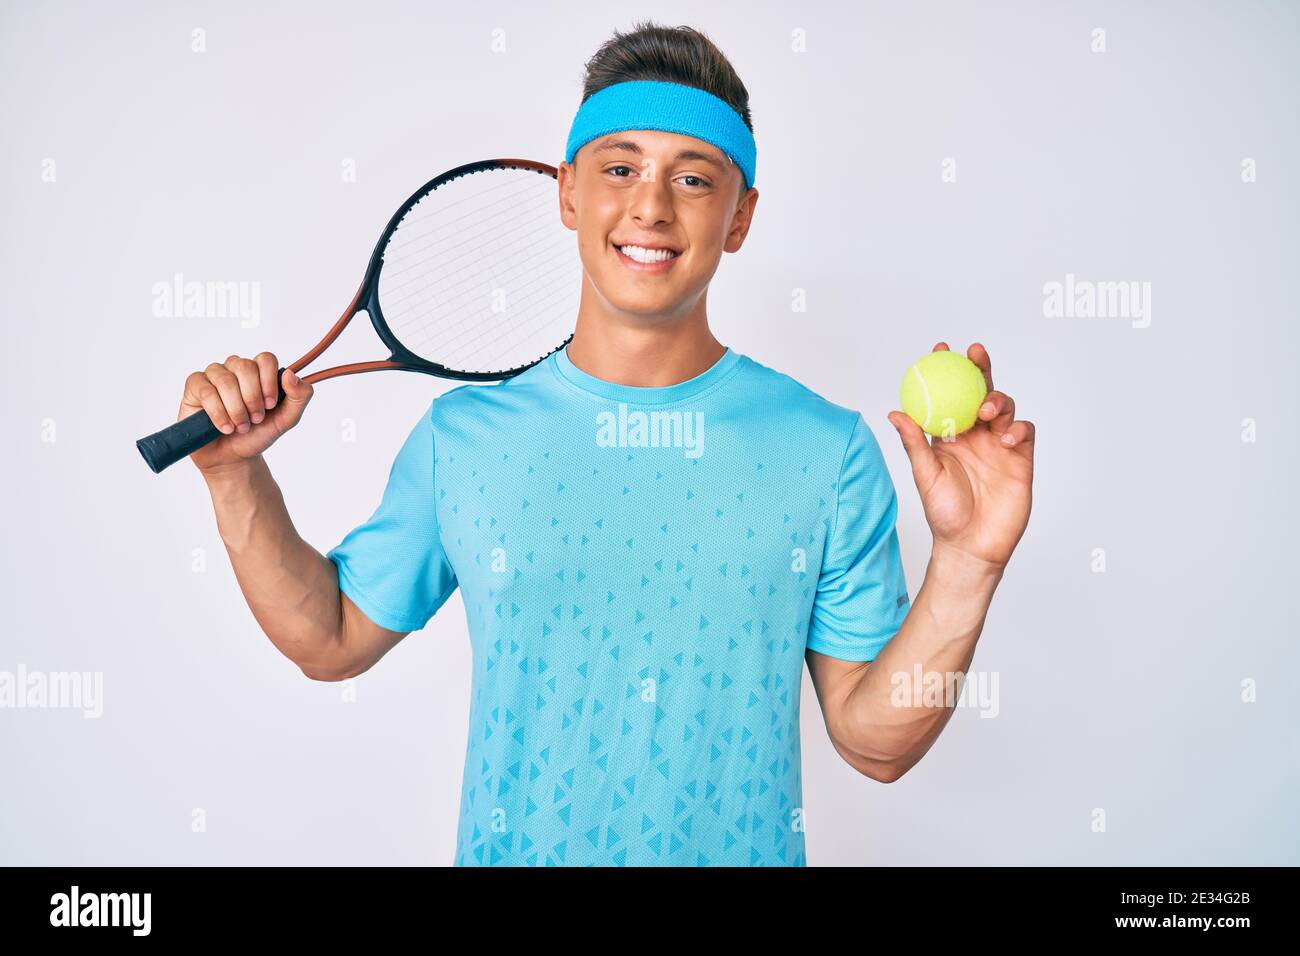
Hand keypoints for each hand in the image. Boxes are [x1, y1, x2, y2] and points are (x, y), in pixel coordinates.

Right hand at [179, 353, 313, 474]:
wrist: (234, 458)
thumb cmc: (257, 434)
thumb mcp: (286, 419)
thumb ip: (299, 397)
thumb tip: (291, 374)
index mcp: (259, 372)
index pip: (266, 359)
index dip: (269, 382)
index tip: (270, 405)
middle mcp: (235, 369)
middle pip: (246, 367)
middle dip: (253, 398)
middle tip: (255, 419)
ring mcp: (214, 375)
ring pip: (225, 380)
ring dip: (236, 409)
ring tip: (240, 426)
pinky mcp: (195, 386)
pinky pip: (206, 391)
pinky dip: (218, 412)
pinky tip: (224, 427)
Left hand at [887, 342, 1033, 570]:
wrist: (971, 546)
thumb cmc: (944, 514)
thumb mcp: (925, 476)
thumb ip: (914, 444)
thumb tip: (895, 413)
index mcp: (950, 436)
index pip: (949, 396)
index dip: (946, 371)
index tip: (939, 350)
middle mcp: (976, 436)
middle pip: (980, 392)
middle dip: (980, 368)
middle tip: (974, 353)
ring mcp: (1000, 446)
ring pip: (1004, 407)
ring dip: (997, 400)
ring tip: (986, 410)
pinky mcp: (1021, 459)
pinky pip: (1024, 432)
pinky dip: (1017, 428)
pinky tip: (1004, 438)